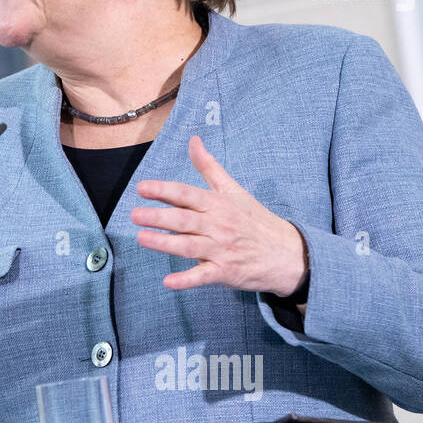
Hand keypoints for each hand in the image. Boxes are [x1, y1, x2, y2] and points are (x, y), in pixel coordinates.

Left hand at [132, 135, 309, 295]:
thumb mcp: (233, 190)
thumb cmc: (254, 219)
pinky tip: (169, 281)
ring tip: (142, 238)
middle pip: (184, 220)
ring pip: (189, 246)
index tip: (142, 188)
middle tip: (135, 215)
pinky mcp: (225, 272)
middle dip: (159, 217)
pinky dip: (187, 280)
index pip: (187, 194)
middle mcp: (218, 225)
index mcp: (217, 204)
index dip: (164, 191)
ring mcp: (221, 249)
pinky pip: (204, 276)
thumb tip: (193, 140)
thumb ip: (209, 167)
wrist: (288, 253)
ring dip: (165, 243)